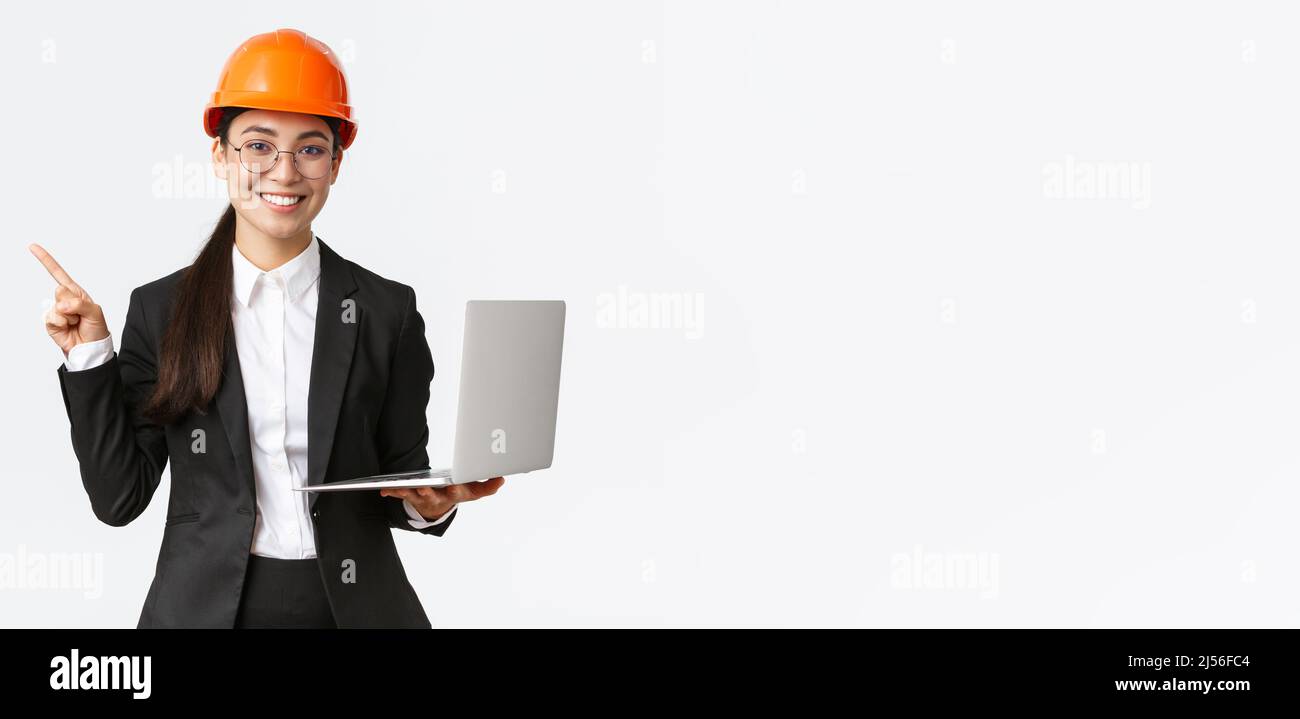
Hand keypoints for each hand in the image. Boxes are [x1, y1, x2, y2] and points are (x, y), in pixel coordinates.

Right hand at [30, 243, 108, 354]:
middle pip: (60, 291)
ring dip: (69, 316)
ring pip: (57, 306)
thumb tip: (61, 305)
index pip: (58, 273)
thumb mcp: (95, 312)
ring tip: (75, 323)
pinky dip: (62, 323)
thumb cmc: (96, 329)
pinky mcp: (50, 322)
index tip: (33, 246)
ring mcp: (56, 310)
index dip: (45, 260)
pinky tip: (67, 328)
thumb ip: (80, 304)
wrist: (90, 348)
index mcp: (75, 292)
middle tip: (80, 315)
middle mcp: (64, 299)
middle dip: (73, 304)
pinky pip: (52, 317)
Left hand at [381, 477, 504, 519]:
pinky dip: (391, 492)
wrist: (439, 507)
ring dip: (406, 493)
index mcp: (453, 494)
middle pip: (432, 496)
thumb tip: (502, 478)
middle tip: (423, 488)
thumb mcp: (474, 491)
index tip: (454, 486)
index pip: (456, 492)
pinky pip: (400, 494)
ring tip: (397, 488)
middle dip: (428, 492)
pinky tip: (383, 490)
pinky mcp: (411, 494)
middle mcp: (437, 497)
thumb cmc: (457, 493)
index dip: (455, 490)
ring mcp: (423, 497)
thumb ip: (488, 486)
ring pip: (413, 496)